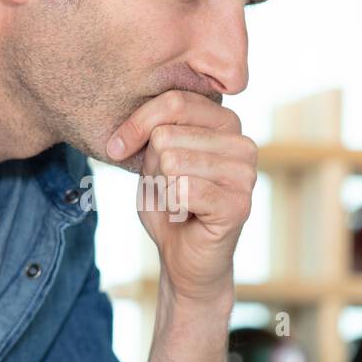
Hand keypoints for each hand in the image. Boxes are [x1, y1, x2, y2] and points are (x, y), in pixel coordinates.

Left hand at [105, 90, 256, 303]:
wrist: (183, 260)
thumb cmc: (169, 206)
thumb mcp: (153, 160)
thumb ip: (155, 134)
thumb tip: (151, 131)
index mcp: (225, 123)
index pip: (175, 101)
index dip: (137, 124)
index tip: (116, 148)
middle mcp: (242, 143)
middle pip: (167, 134)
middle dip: (152, 168)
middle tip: (168, 191)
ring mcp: (245, 174)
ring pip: (173, 161)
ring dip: (162, 190)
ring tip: (179, 204)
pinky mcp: (239, 205)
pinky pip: (184, 190)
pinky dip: (172, 207)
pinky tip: (186, 217)